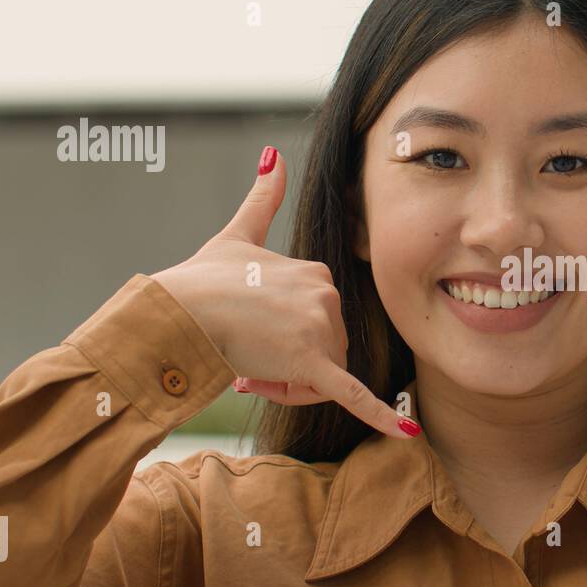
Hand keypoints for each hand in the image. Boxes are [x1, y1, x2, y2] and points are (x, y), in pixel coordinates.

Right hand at [150, 146, 417, 439]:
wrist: (177, 313)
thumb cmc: (199, 281)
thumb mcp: (236, 234)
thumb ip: (263, 198)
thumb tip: (273, 155)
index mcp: (318, 273)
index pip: (318, 326)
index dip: (284, 340)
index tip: (246, 333)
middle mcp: (326, 296)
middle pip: (324, 354)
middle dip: (287, 368)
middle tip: (246, 357)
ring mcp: (321, 329)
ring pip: (321, 380)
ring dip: (285, 385)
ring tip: (250, 368)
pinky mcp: (314, 365)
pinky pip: (355, 396)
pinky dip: (384, 416)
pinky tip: (409, 432)